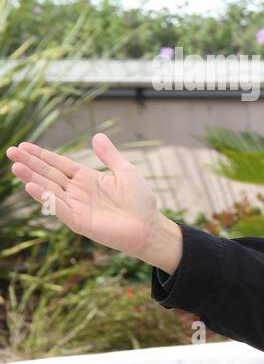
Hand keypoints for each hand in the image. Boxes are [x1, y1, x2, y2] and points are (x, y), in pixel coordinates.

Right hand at [5, 133, 181, 271]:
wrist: (150, 227)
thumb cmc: (139, 201)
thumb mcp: (126, 172)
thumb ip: (109, 155)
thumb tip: (97, 135)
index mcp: (86, 178)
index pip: (58, 164)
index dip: (42, 155)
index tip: (23, 146)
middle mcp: (77, 191)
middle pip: (49, 174)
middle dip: (30, 163)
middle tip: (11, 152)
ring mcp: (76, 206)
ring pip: (49, 189)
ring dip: (33, 179)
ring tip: (16, 167)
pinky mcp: (79, 221)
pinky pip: (59, 208)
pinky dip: (46, 198)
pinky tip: (32, 187)